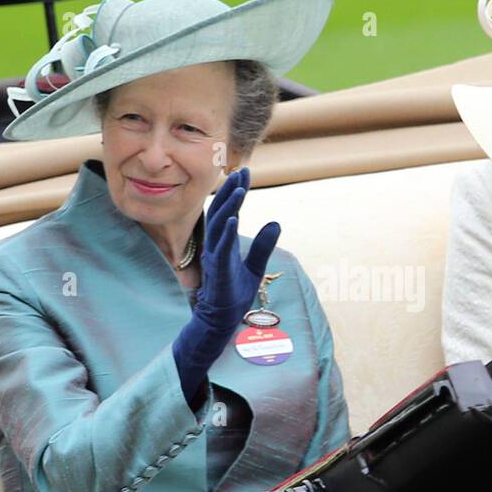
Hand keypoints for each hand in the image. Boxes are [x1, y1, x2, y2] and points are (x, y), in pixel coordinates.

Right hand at [194, 167, 280, 330]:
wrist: (222, 318)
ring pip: (220, 226)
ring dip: (230, 207)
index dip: (237, 192)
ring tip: (240, 190)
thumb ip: (263, 245)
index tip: (246, 173)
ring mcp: (215, 257)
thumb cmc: (234, 292)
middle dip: (231, 191)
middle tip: (242, 172)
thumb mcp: (256, 266)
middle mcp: (217, 245)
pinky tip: (234, 219)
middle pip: (222, 212)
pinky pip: (221, 249)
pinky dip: (227, 234)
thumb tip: (275, 223)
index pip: (230, 211)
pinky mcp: (219, 271)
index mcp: (225, 242)